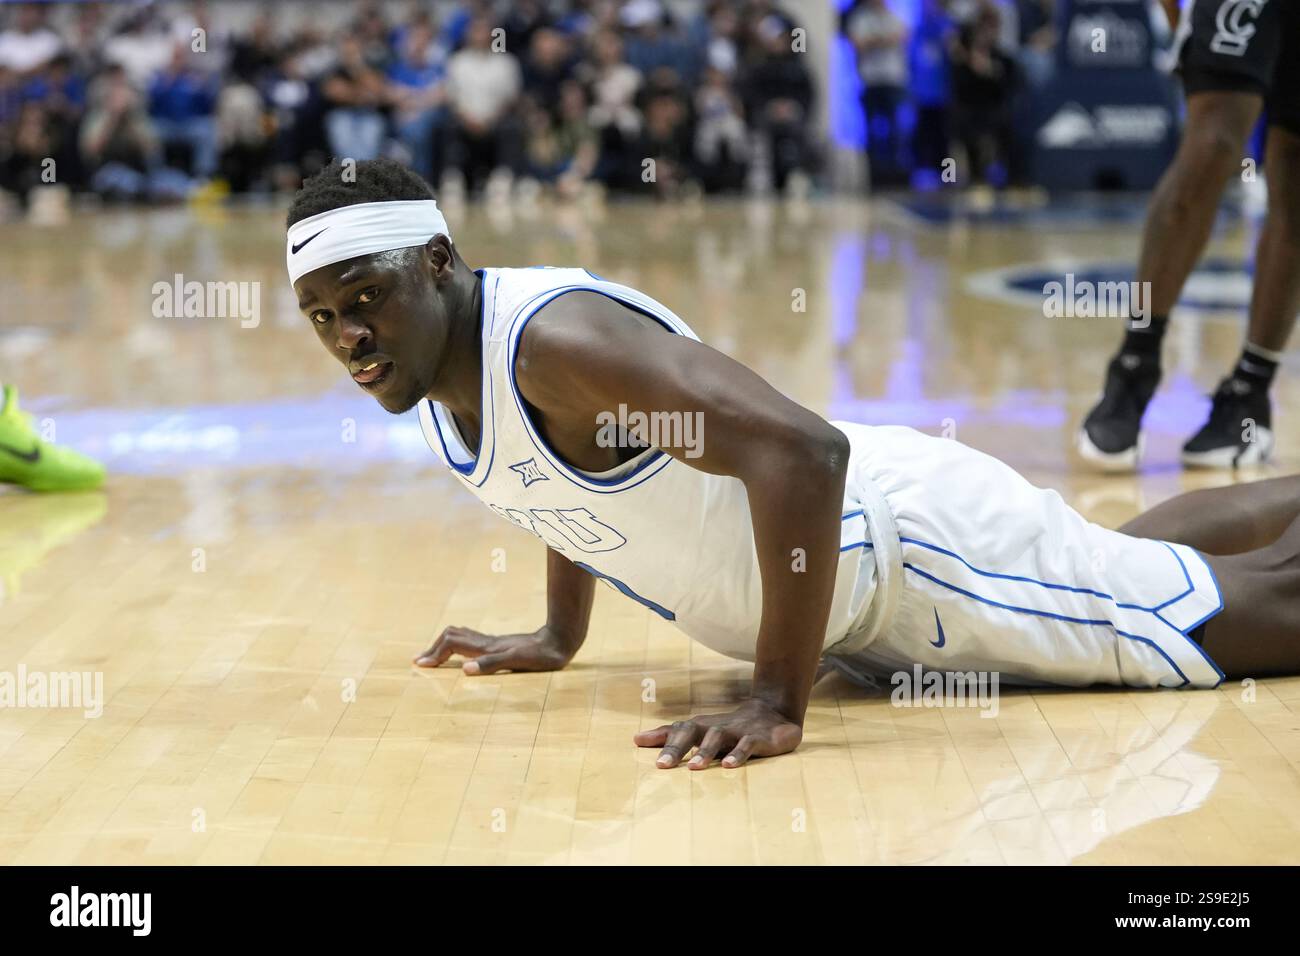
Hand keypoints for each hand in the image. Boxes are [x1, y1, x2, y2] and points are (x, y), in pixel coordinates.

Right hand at [413, 625, 573, 673]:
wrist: (560, 640)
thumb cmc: (541, 655)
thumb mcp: (518, 661)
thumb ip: (492, 664)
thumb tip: (465, 670)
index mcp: (487, 647)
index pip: (451, 644)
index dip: (435, 654)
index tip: (421, 666)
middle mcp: (486, 642)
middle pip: (451, 635)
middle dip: (433, 647)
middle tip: (420, 661)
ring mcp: (493, 642)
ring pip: (460, 636)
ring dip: (443, 644)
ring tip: (433, 656)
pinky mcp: (500, 645)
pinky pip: (470, 640)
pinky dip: (456, 645)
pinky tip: (460, 654)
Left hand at [633, 699, 802, 769]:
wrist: (772, 714)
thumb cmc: (728, 728)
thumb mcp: (700, 731)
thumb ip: (670, 736)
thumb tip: (636, 739)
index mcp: (701, 726)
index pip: (677, 730)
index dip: (659, 737)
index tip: (638, 743)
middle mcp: (715, 727)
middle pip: (692, 731)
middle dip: (676, 747)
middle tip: (662, 764)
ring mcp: (736, 731)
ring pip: (717, 737)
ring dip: (705, 752)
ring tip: (693, 768)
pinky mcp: (757, 738)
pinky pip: (746, 745)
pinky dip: (737, 754)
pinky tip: (729, 766)